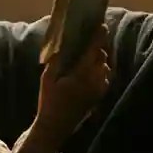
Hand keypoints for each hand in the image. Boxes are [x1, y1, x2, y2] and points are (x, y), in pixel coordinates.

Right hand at [34, 24, 111, 142]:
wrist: (56, 126)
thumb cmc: (49, 101)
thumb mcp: (47, 78)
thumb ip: (56, 61)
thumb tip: (63, 44)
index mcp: (81, 74)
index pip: (93, 51)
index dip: (98, 37)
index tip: (101, 26)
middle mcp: (94, 81)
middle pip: (102, 57)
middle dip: (99, 47)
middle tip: (93, 38)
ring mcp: (98, 90)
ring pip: (105, 67)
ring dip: (100, 59)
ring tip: (91, 54)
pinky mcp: (99, 96)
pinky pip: (105, 78)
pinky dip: (101, 71)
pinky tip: (91, 70)